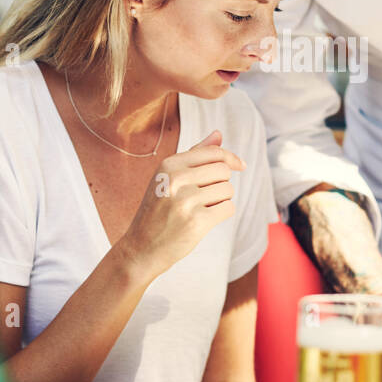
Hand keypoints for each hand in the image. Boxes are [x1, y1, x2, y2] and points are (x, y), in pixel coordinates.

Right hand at [117, 130, 243, 280]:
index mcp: (169, 165)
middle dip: (221, 183)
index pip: (213, 152)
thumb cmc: (158, 210)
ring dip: (220, 200)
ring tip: (199, 210)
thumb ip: (194, 154)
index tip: (240, 166)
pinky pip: (228, 208)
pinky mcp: (197, 221)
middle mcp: (176, 179)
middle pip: (223, 171)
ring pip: (228, 190)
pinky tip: (203, 220)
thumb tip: (218, 133)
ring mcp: (186, 200)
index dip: (231, 158)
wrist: (141, 248)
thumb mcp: (169, 178)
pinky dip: (221, 214)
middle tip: (203, 198)